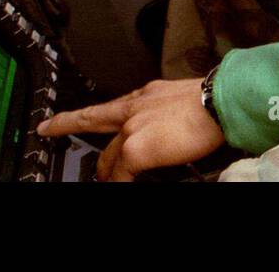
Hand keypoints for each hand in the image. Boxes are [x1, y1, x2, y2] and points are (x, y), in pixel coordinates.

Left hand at [37, 78, 224, 181]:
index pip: (108, 106)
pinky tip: (119, 185)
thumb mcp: (181, 100)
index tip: (56, 120)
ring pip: (107, 156)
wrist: (221, 101)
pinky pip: (118, 174)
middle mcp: (134, 107)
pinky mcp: (136, 149)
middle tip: (74, 150)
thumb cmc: (214, 100)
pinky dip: (118, 182)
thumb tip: (170, 126)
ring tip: (107, 179)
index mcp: (147, 94)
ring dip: (106, 171)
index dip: (77, 116)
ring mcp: (132, 127)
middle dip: (87, 145)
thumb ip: (165, 111)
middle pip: (97, 129)